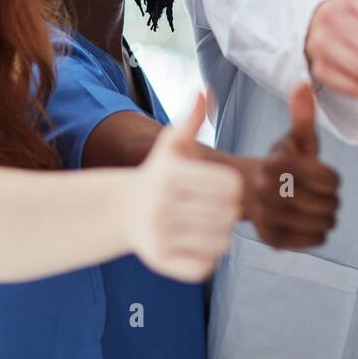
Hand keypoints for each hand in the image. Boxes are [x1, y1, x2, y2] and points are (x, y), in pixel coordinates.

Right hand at [131, 93, 243, 281]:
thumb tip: (204, 92)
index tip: (224, 189)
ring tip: (209, 225)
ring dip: (221, 236)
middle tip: (218, 210)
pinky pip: (206, 266)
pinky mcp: (161, 262)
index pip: (230, 187)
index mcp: (171, 176)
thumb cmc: (159, 174)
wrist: (124, 211)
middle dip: (229, 213)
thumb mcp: (172, 144)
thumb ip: (191, 119)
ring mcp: (160, 236)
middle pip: (228, 216)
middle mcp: (162, 206)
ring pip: (220, 243)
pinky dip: (208, 258)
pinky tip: (198, 244)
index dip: (233, 188)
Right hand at [245, 82, 339, 248]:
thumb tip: (304, 83)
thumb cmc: (281, 164)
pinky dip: (317, 233)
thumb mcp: (293, 140)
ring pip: (325, 223)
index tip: (321, 176)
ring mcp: (266, 216)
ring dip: (326, 217)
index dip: (332, 179)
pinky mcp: (269, 239)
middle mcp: (266, 189)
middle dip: (331, 199)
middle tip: (318, 195)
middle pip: (330, 203)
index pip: (331, 180)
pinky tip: (306, 222)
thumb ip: (302, 117)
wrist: (247, 193)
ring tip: (314, 208)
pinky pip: (316, 240)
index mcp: (276, 163)